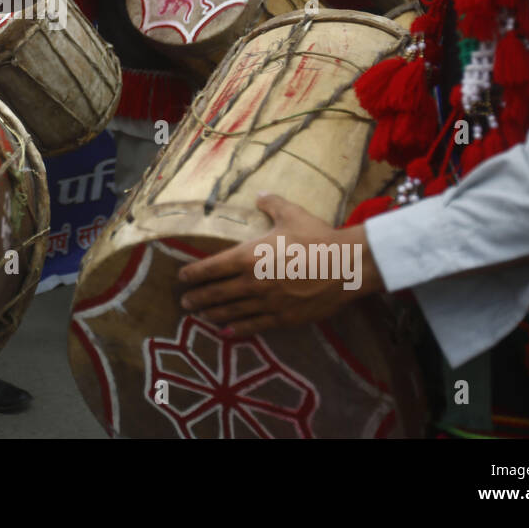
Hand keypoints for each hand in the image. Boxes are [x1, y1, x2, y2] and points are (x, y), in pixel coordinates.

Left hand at [174, 193, 378, 336]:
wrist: (346, 265)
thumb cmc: (317, 237)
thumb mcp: (291, 214)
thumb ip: (271, 204)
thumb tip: (260, 195)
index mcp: (248, 256)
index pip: (211, 267)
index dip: (193, 273)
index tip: (182, 277)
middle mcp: (252, 281)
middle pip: (216, 293)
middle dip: (197, 298)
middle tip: (184, 302)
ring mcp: (267, 302)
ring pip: (231, 312)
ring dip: (213, 314)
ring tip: (201, 316)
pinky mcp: (283, 318)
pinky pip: (254, 326)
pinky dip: (238, 329)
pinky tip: (228, 332)